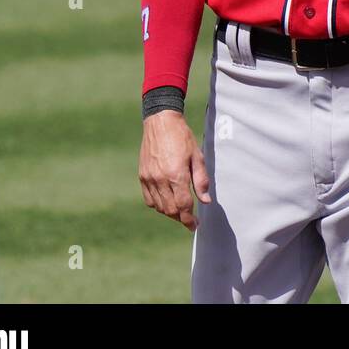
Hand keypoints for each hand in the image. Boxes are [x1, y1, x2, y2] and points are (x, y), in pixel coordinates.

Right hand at [139, 111, 210, 230]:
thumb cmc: (182, 138)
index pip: (183, 206)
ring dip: (170, 213)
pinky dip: (158, 205)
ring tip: (180, 212)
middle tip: (190, 220)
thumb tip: (206, 201)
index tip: (195, 226)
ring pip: (159, 207)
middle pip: (170, 209)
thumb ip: (201, 181)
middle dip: (181, 218)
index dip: (189, 219)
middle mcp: (160, 179)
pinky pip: (149, 199)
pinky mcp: (142, 176)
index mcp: (176, 175)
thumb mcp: (198, 157)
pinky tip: (166, 202)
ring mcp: (149, 179)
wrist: (161, 123)